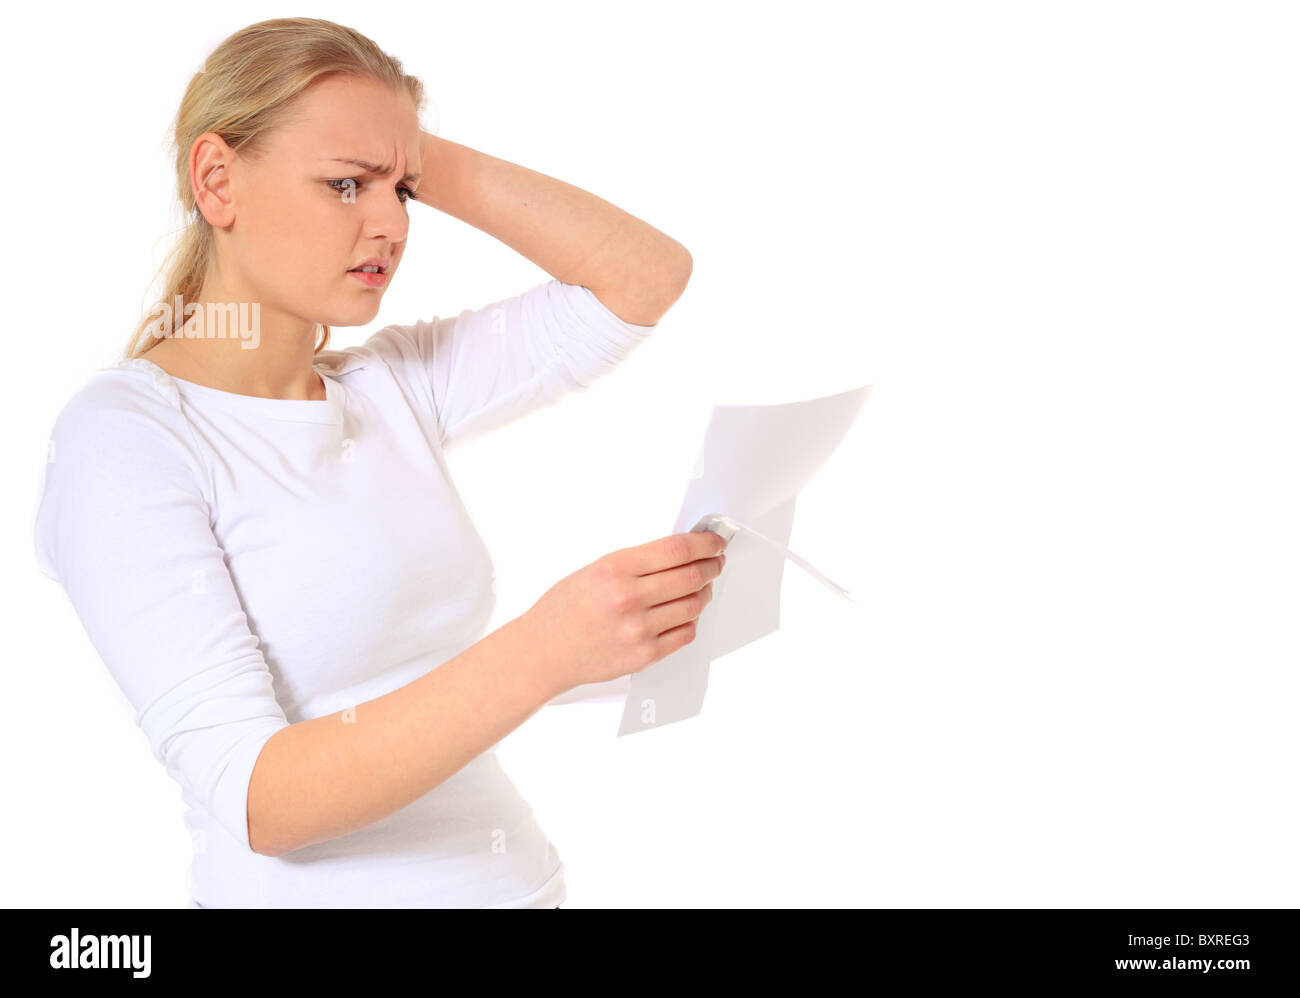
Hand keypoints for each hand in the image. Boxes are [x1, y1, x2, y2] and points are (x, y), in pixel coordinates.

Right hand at [519, 530, 728, 697]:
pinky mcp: (644, 655)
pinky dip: (691, 620)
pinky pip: (686, 633)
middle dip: (712, 565)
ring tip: (701, 587)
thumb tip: (681, 552)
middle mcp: (628, 599)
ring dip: (704, 592)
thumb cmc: (565, 609)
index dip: (705, 543)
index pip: (676, 550)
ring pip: (693, 605)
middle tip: (716, 562)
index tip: (715, 542)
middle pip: (691, 576)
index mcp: (615, 569)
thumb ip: (637, 562)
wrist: (544, 651)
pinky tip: (685, 613)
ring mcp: (638, 630)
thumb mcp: (595, 569)